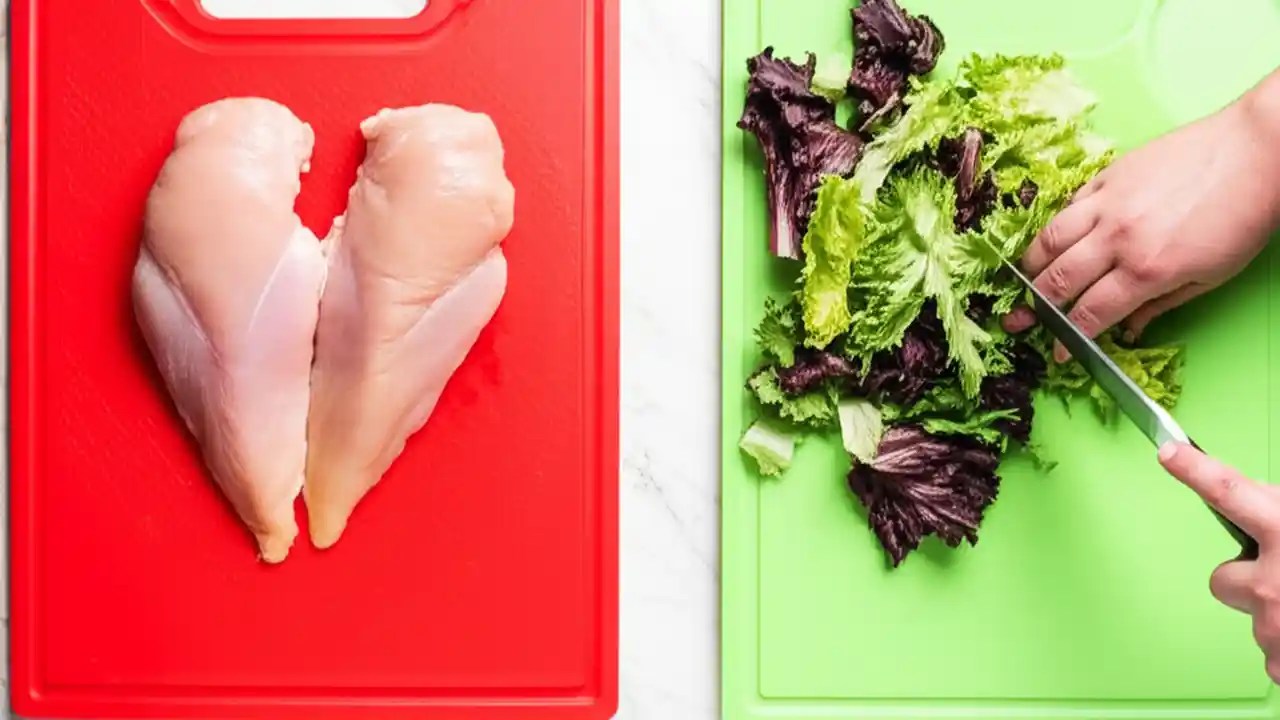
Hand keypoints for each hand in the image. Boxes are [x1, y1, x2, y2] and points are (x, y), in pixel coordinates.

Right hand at [1004, 91, 1279, 360]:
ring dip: (1033, 265)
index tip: (1060, 351)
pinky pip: (1068, 205)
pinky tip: (1056, 239)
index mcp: (1146, 270)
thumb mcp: (1211, 276)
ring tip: (1026, 279)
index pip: (1090, 313)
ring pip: (1050, 240)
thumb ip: (1161, 305)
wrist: (1255, 152)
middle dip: (1036, 307)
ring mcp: (1107, 203)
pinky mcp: (1108, 176)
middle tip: (1022, 320)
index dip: (1069, 336)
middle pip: (1058, 280)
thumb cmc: (1244, 217)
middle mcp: (1117, 238)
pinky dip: (1056, 227)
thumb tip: (1127, 328)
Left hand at [1159, 442, 1279, 681]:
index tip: (1169, 454)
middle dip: (1248, 577)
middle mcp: (1273, 581)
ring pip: (1253, 616)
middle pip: (1223, 578)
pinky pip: (1275, 652)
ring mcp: (1274, 627)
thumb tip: (1271, 507)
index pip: (1229, 491)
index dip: (1196, 470)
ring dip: (1277, 612)